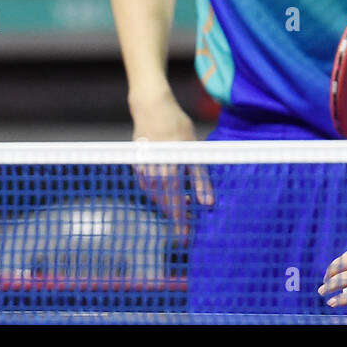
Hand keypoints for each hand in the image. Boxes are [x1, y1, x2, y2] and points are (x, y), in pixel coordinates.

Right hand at [129, 80, 213, 239]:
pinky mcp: (138, 166)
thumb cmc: (177, 127)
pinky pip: (149, 186)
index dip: (181, 221)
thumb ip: (201, 179)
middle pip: (165, 203)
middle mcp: (154, 174)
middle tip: (188, 223)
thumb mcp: (194, 152)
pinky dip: (159, 192)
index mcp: (170, 172)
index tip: (184, 237)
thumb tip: (208, 202)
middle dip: (176, 214)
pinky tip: (169, 191)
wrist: (151, 109)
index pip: (177, 204)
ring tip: (183, 205)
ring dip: (168, 203)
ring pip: (156, 196)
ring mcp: (143, 171)